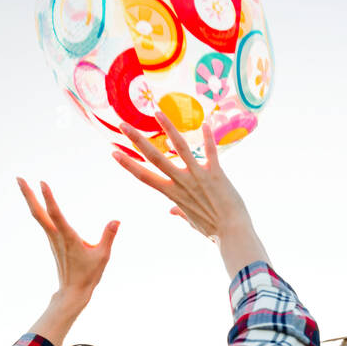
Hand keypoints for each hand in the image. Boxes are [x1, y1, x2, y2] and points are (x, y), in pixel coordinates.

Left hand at [16, 179, 118, 302]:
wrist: (73, 290)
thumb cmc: (89, 274)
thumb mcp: (103, 256)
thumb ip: (109, 236)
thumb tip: (116, 220)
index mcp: (68, 237)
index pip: (55, 214)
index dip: (48, 198)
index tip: (41, 182)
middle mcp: (56, 236)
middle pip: (38, 212)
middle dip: (28, 195)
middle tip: (18, 177)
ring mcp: (52, 238)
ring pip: (38, 215)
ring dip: (30, 199)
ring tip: (23, 183)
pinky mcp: (53, 240)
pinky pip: (43, 220)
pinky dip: (37, 208)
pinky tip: (36, 202)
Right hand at [111, 113, 266, 275]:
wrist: (233, 233)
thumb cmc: (213, 229)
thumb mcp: (192, 221)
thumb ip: (180, 212)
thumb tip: (172, 212)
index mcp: (173, 195)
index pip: (144, 177)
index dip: (128, 164)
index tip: (113, 152)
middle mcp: (182, 183)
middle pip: (154, 157)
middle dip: (136, 140)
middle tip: (122, 124)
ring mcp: (198, 177)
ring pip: (179, 147)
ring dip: (168, 128)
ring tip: (157, 112)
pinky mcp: (216, 174)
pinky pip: (211, 152)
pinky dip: (209, 138)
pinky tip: (206, 123)